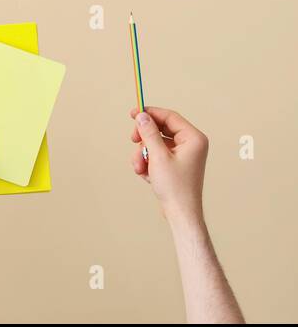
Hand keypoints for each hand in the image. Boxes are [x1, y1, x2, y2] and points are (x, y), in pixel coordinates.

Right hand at [129, 106, 208, 224]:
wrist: (180, 212)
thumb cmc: (175, 187)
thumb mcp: (157, 156)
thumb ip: (148, 133)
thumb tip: (142, 116)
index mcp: (193, 138)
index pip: (169, 117)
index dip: (150, 113)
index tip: (133, 114)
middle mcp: (191, 144)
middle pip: (160, 129)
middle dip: (144, 139)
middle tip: (133, 141)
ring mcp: (183, 154)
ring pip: (155, 143)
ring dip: (143, 154)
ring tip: (140, 168)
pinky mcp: (175, 163)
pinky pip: (156, 154)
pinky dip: (147, 161)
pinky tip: (146, 174)